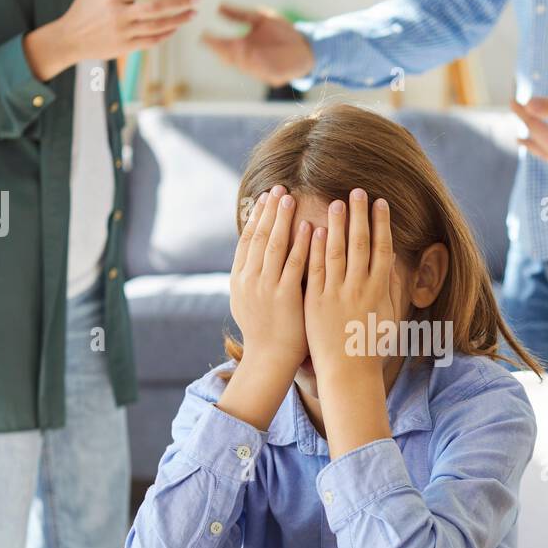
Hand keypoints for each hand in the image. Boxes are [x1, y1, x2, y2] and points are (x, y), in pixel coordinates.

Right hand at [23, 0, 197, 80]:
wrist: (69, 39)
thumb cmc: (82, 9)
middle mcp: (119, 15)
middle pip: (156, 8)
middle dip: (179, 2)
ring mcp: (123, 32)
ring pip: (157, 26)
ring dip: (178, 20)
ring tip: (193, 13)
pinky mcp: (125, 47)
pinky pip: (151, 41)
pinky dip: (165, 34)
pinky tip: (176, 27)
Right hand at [202, 3, 314, 85]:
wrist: (305, 46)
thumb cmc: (282, 33)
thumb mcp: (259, 19)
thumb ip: (240, 15)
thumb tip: (218, 5)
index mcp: (242, 46)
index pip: (221, 45)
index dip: (211, 41)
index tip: (201, 32)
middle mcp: (247, 59)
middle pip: (229, 57)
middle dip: (220, 50)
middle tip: (211, 40)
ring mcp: (259, 68)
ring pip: (243, 64)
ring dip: (236, 56)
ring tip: (231, 43)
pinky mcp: (273, 75)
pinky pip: (262, 70)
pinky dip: (254, 63)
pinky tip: (250, 53)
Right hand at [215, 186, 312, 430]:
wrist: (270, 360)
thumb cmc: (265, 332)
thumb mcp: (248, 301)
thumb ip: (251, 276)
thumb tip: (254, 254)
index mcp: (239, 278)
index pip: (247, 239)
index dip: (256, 216)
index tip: (265, 197)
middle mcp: (249, 279)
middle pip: (258, 236)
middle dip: (269, 210)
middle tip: (279, 187)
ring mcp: (265, 288)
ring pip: (273, 245)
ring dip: (282, 219)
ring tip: (290, 197)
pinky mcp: (285, 297)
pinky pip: (294, 264)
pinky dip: (300, 244)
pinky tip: (308, 226)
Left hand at [305, 190, 399, 457]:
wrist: (348, 373)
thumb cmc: (370, 347)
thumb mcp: (388, 316)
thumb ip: (390, 290)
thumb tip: (396, 267)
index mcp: (380, 290)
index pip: (382, 249)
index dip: (381, 224)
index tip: (380, 203)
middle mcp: (360, 288)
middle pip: (361, 243)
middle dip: (360, 215)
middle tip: (358, 191)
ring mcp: (337, 293)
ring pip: (338, 251)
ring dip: (338, 224)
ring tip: (336, 201)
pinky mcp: (316, 301)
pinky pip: (316, 269)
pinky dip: (316, 248)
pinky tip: (315, 229)